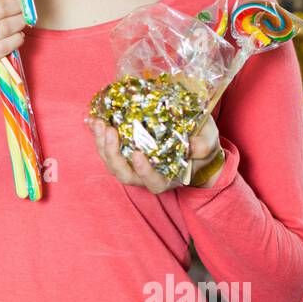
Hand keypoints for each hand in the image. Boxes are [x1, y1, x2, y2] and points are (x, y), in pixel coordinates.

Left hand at [85, 112, 223, 193]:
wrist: (193, 141)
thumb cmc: (201, 145)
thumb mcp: (208, 142)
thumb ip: (203, 145)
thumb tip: (194, 146)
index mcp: (168, 177)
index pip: (153, 182)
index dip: (144, 171)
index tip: (137, 154)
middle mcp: (146, 176)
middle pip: (124, 174)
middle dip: (113, 154)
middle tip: (110, 131)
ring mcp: (132, 165)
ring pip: (112, 162)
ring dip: (102, 144)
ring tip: (98, 122)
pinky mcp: (124, 153)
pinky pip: (107, 149)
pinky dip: (99, 136)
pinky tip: (94, 119)